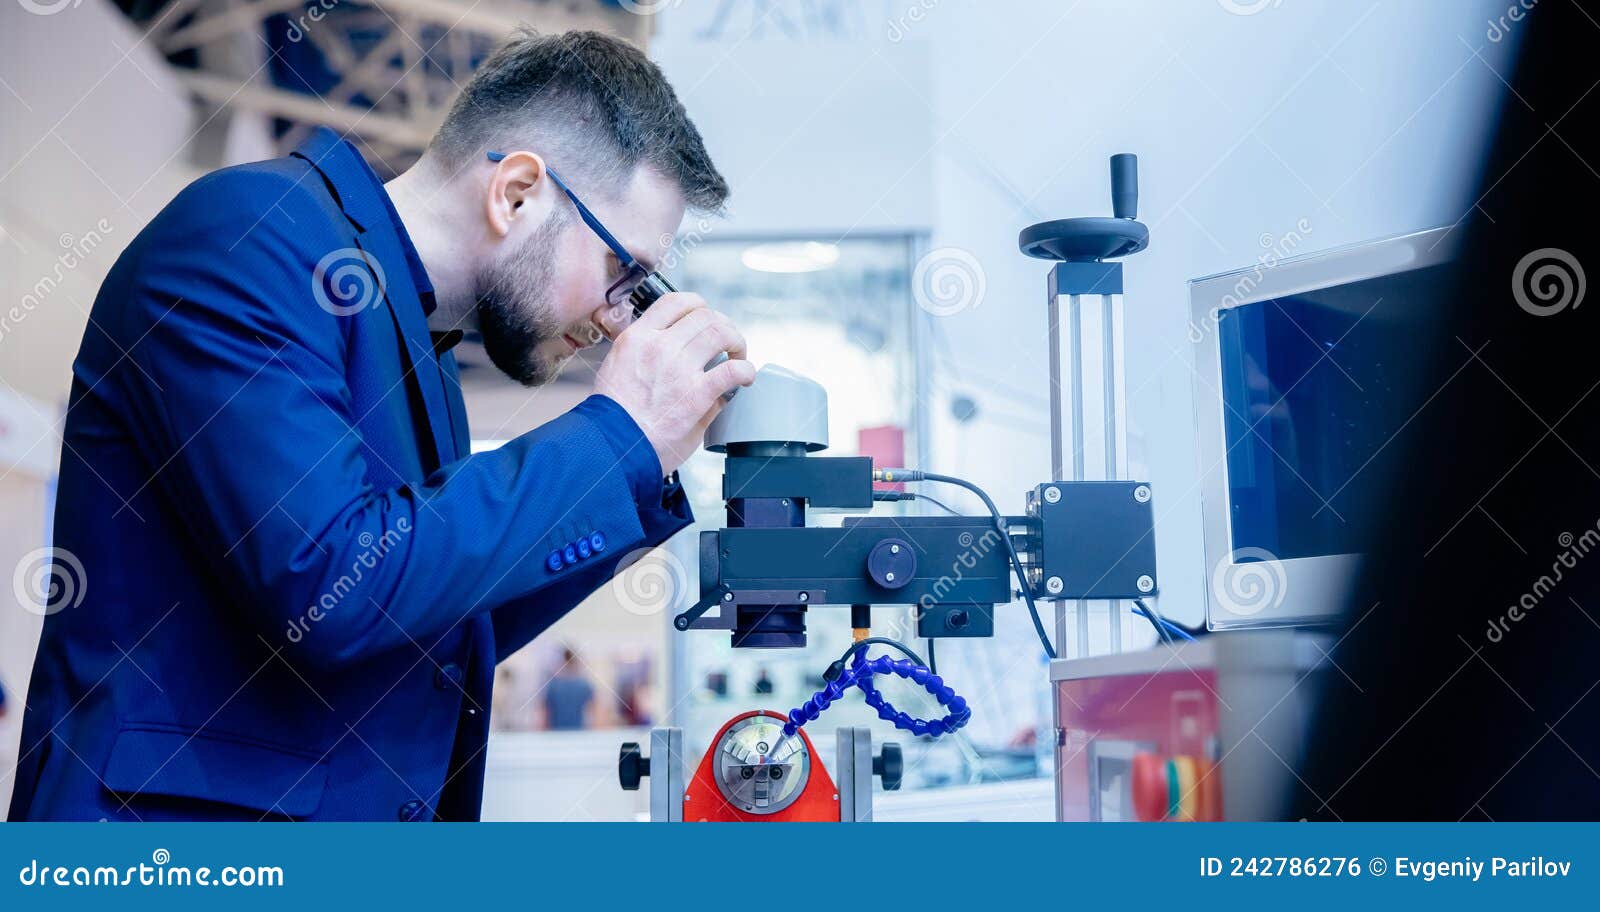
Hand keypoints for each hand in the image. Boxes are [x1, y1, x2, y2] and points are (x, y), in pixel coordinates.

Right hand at [593, 292, 755, 474]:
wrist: (610, 446)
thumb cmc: (613, 416)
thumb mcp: (619, 369)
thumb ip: (647, 354)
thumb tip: (677, 350)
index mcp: (636, 337)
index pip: (674, 302)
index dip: (698, 306)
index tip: (705, 318)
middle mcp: (658, 346)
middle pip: (704, 315)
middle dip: (722, 325)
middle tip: (727, 342)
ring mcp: (678, 369)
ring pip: (721, 333)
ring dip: (737, 343)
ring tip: (738, 357)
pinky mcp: (696, 394)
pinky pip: (732, 370)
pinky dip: (745, 370)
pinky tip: (745, 377)